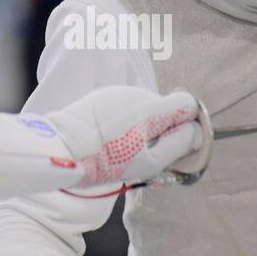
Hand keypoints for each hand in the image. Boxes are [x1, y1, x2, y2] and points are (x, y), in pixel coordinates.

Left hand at [47, 87, 202, 187]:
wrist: (60, 150)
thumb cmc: (106, 161)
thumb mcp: (148, 163)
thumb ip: (178, 145)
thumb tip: (196, 132)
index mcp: (152, 108)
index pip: (187, 102)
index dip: (189, 121)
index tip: (179, 140)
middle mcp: (137, 93)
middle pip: (165, 107)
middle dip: (164, 126)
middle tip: (146, 152)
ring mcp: (118, 92)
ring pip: (145, 107)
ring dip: (143, 125)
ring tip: (123, 147)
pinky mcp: (102, 96)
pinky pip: (125, 106)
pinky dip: (125, 121)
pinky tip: (110, 138)